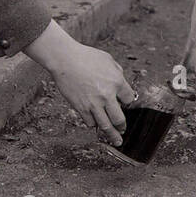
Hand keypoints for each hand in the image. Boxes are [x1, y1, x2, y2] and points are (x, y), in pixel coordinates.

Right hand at [24, 21, 135, 145]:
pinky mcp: (81, 108)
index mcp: (117, 81)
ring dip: (112, 135)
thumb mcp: (108, 60)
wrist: (66, 59)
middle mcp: (107, 95)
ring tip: (116, 140)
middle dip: (122, 126)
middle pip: (119, 119)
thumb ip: (117, 73)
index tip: (126, 104)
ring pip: (106, 126)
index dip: (128, 102)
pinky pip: (90, 122)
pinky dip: (94, 124)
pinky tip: (96, 124)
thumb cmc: (86, 56)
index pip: (129, 99)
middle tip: (123, 130)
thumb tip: (121, 82)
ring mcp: (94, 104)